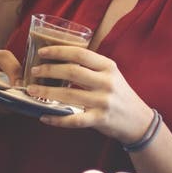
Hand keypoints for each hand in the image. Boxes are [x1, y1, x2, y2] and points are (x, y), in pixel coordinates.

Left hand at [25, 45, 150, 142]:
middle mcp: (106, 82)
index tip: (42, 52)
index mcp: (108, 66)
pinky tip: (44, 116)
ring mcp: (103, 102)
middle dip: (48, 70)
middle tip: (34, 71)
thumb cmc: (119, 94)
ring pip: (68, 95)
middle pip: (71, 71)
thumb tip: (60, 58)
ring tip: (32, 90)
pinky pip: (73, 119)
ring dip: (46, 92)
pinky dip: (56, 118)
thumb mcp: (111, 74)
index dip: (58, 51)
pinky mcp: (100, 120)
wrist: (139, 121)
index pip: (80, 53)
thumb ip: (91, 66)